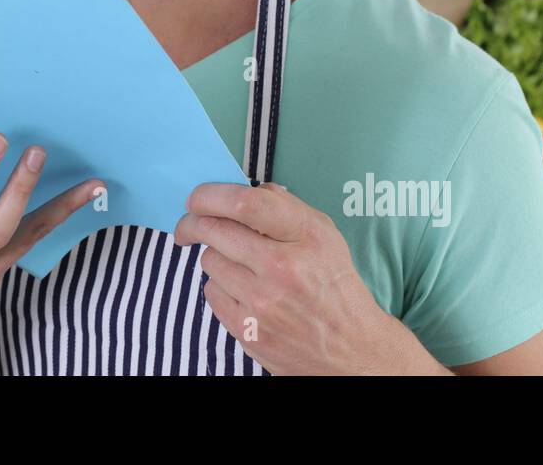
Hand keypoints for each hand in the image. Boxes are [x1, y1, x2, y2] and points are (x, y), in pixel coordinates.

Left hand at [174, 183, 445, 374]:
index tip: (197, 198)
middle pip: (215, 230)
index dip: (211, 195)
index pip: (246, 204)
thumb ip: (284, 207)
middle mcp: (283, 268)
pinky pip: (211, 292)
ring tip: (239, 264)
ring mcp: (262, 303)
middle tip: (191, 224)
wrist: (351, 350)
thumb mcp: (325, 235)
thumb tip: (240, 191)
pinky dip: (221, 286)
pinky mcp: (248, 331)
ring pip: (210, 261)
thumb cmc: (334, 285)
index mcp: (306, 237)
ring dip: (217, 256)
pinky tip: (242, 290)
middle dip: (193, 222)